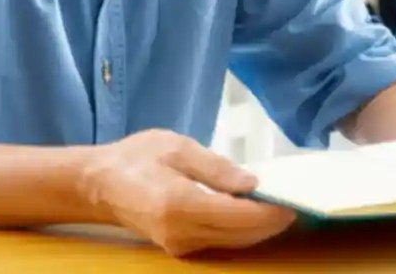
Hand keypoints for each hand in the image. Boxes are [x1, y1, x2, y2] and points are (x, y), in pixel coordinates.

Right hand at [77, 129, 295, 256]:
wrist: (99, 185)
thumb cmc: (138, 157)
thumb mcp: (178, 147)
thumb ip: (217, 167)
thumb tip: (253, 184)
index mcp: (180, 204)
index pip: (238, 215)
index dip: (270, 211)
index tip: (295, 201)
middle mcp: (181, 233)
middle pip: (241, 234)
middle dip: (271, 222)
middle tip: (296, 202)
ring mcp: (179, 245)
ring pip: (233, 242)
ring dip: (259, 228)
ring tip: (281, 205)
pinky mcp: (179, 248)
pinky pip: (220, 241)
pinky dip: (242, 230)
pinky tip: (255, 213)